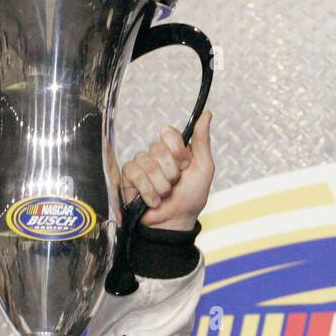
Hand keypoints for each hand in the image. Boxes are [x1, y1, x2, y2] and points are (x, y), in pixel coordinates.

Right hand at [120, 110, 213, 231]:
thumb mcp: (203, 167)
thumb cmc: (190, 198)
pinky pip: (135, 174)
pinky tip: (153, 200)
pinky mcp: (128, 177)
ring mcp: (141, 164)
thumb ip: (202, 140)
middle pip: (158, 149)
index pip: (168, 133)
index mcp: (173, 149)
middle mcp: (156, 154)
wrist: (175, 222)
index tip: (184, 166)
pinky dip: (148, 191)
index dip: (177, 151)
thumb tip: (207, 114)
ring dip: (160, 185)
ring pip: (147, 164)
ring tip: (164, 195)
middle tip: (174, 184)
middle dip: (170, 172)